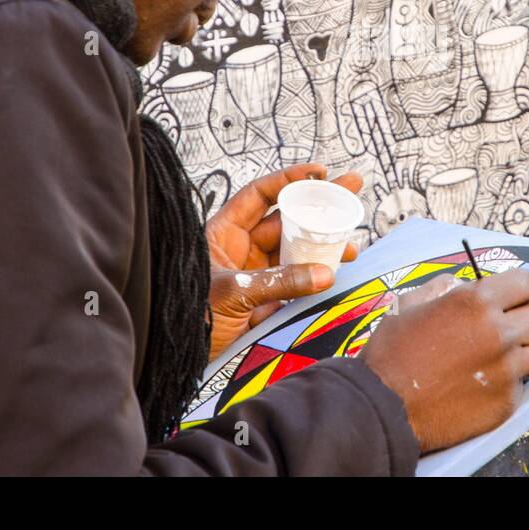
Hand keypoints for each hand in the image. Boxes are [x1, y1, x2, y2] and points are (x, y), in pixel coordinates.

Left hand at [205, 163, 362, 359]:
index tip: (319, 173)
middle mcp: (240, 249)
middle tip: (351, 190)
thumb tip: (325, 274)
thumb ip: (279, 282)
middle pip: (286, 220)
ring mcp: (254, 275)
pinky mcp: (262, 301)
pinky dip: (314, 279)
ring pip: (294, 252)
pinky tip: (335, 273)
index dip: (289, 180)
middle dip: (318, 207)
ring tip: (351, 246)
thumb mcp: (233, 291)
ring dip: (322, 247)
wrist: (177, 357)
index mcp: (223, 233)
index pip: (259, 195)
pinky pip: (294, 284)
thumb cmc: (190, 316)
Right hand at [358, 268, 528, 454]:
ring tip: (505, 356)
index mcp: (476, 301)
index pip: (527, 282)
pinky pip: (523, 385)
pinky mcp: (506, 402)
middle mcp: (499, 332)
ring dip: (527, 351)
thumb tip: (458, 283)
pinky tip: (485, 384)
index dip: (520, 288)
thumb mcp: (408, 306)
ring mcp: (506, 370)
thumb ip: (440, 288)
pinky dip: (509, 382)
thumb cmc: (391, 354)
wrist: (384, 408)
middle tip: (515, 326)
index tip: (514, 297)